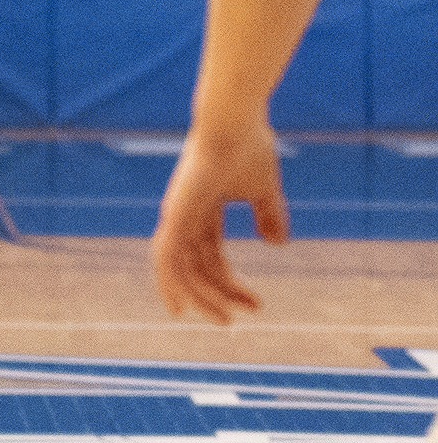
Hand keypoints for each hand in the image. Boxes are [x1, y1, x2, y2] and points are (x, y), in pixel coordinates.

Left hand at [151, 115, 284, 323]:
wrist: (235, 123)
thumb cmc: (249, 145)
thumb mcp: (263, 189)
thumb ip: (269, 215)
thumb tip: (277, 244)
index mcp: (203, 209)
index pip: (212, 256)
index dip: (230, 283)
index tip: (256, 305)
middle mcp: (185, 215)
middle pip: (198, 267)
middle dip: (218, 293)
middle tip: (238, 318)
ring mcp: (177, 215)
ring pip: (181, 269)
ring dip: (200, 296)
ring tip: (224, 319)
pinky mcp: (175, 214)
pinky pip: (166, 257)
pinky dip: (168, 282)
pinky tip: (178, 307)